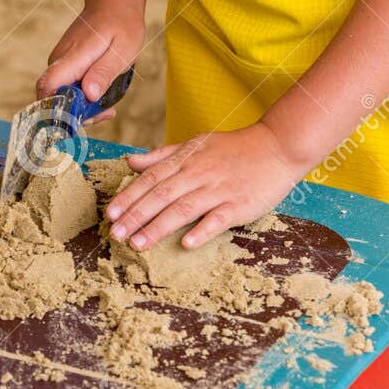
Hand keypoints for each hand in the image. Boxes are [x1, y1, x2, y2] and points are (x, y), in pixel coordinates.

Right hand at [37, 0, 144, 122]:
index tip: (85, 117)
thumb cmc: (121, 23)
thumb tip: (88, 95)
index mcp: (73, 56)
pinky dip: (81, 97)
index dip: (59, 109)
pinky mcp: (63, 63)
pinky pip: (65, 86)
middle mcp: (59, 59)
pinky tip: (100, 95)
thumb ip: (104, 72)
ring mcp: (59, 61)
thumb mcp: (123, 49)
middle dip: (75, 114)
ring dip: (81, 107)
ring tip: (107, 107)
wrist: (112, 0)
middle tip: (105, 114)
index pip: (48, 87)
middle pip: (52, 97)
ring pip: (59, 94)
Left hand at [105, 120, 311, 250]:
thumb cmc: (234, 149)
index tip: (110, 215)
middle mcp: (199, 174)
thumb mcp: (195, 145)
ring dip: (158, 227)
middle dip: (136, 216)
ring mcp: (219, 190)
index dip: (129, 197)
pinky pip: (218, 219)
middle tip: (115, 235)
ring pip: (183, 209)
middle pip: (161, 196)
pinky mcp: (239, 204)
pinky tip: (186, 244)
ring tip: (138, 244)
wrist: (278, 145)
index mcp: (186, 161)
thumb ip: (162, 156)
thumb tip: (131, 162)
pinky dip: (202, 231)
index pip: (151, 179)